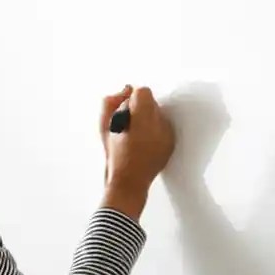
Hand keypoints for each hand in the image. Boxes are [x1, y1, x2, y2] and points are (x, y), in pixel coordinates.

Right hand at [99, 85, 176, 218]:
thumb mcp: (103, 127)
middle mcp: (160, 126)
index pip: (143, 91)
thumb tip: (125, 90)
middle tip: (128, 125)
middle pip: (151, 101)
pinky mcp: (172, 143)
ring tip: (136, 134)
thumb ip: (110, 102)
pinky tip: (145, 141)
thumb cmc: (113, 156)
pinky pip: (164, 125)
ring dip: (147, 117)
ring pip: (159, 112)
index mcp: (142, 121)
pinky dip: (155, 128)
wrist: (129, 184)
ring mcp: (168, 135)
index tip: (124, 111)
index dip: (130, 98)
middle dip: (139, 108)